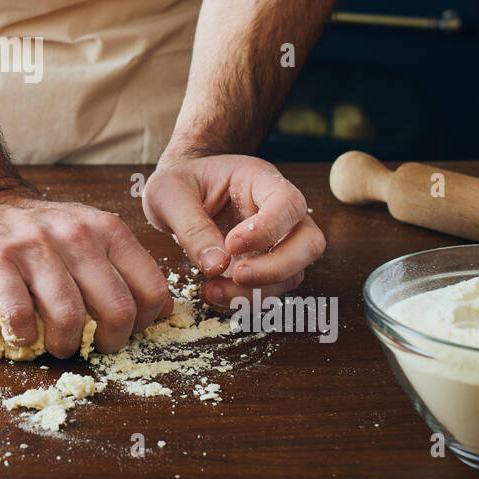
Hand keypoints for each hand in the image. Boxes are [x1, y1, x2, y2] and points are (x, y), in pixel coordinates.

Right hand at [0, 188, 172, 356]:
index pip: (150, 289)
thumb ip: (124, 267)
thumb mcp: (91, 236)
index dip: (143, 323)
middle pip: (116, 309)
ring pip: (69, 317)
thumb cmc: (41, 234)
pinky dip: (23, 336)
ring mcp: (35, 245)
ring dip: (64, 345)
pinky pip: (19, 315)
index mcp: (107, 230)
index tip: (123, 330)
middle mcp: (76, 234)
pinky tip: (22, 334)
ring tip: (55, 343)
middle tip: (91, 345)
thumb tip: (162, 310)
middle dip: (108, 342)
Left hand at [142, 153, 323, 309]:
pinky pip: (272, 289)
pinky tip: (213, 292)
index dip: (268, 229)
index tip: (231, 244)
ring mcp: (277, 240)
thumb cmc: (177, 184)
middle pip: (309, 242)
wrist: (174, 195)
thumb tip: (217, 265)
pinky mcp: (265, 265)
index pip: (287, 203)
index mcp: (259, 179)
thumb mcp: (169, 195)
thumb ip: (191, 226)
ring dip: (258, 290)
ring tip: (212, 289)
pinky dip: (246, 299)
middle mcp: (278, 210)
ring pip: (294, 272)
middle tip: (237, 275)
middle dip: (277, 267)